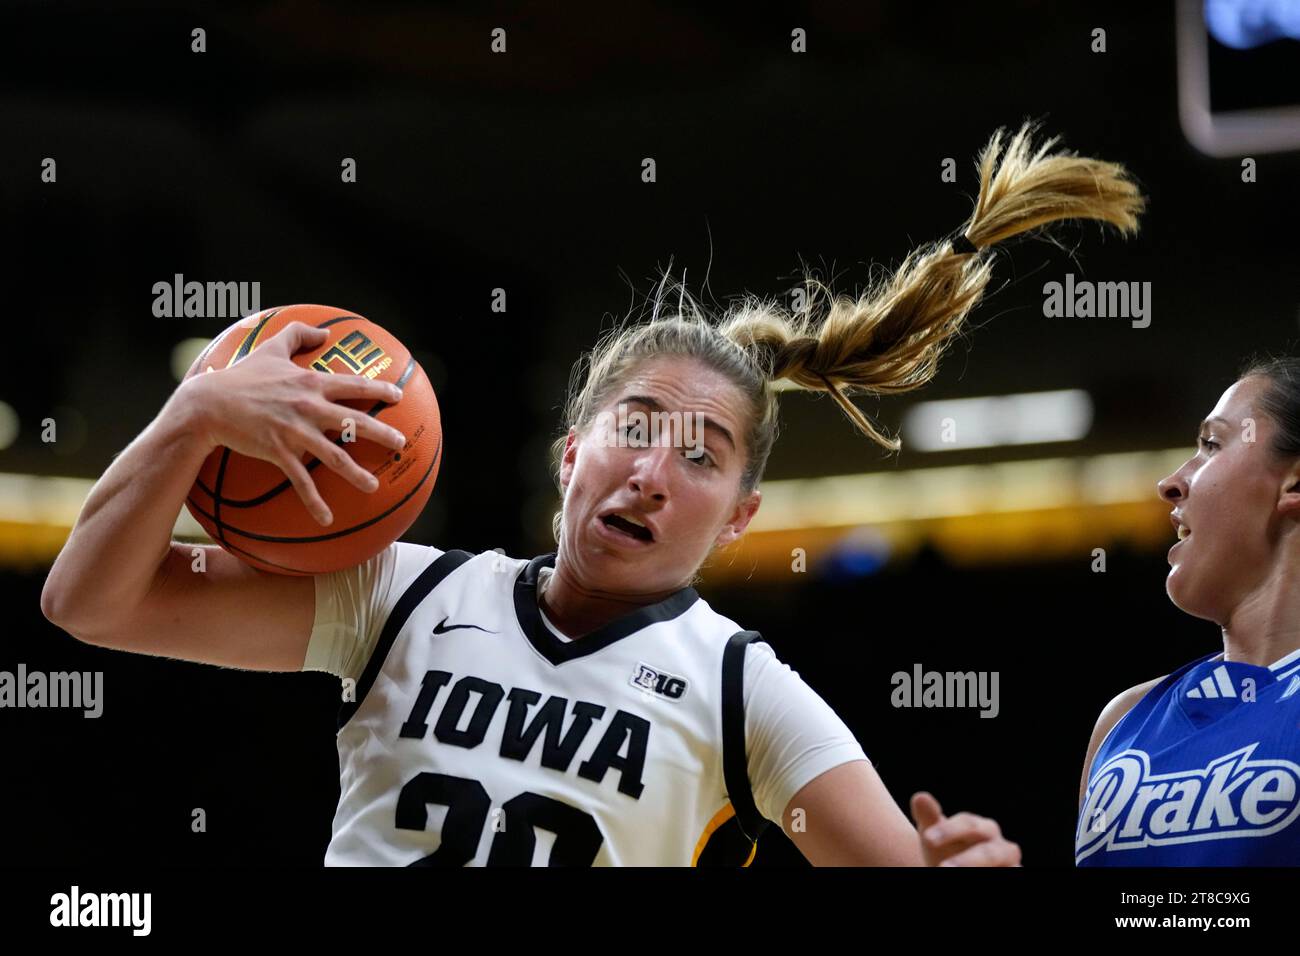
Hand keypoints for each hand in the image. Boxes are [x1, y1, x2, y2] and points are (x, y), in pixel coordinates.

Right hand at [175, 321, 407, 525]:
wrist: (209, 403)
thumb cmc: (241, 375)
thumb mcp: (271, 347)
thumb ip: (298, 335)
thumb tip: (324, 332)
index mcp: (310, 382)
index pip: (352, 385)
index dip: (378, 389)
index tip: (398, 396)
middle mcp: (309, 406)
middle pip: (354, 422)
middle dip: (381, 433)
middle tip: (400, 443)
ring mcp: (295, 431)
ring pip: (334, 456)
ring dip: (356, 474)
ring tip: (373, 486)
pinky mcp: (279, 452)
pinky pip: (301, 481)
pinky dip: (314, 501)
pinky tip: (326, 518)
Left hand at [909, 791, 1021, 866]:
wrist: (957, 869)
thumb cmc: (946, 850)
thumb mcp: (934, 837)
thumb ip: (929, 818)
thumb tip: (920, 797)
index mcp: (979, 827)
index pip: (967, 824)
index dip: (948, 830)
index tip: (928, 838)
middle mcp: (999, 846)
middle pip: (988, 851)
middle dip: (967, 861)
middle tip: (944, 868)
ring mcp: (1011, 865)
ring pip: (1010, 868)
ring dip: (984, 870)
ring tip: (956, 872)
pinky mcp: (1013, 875)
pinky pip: (1013, 874)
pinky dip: (998, 875)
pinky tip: (980, 883)